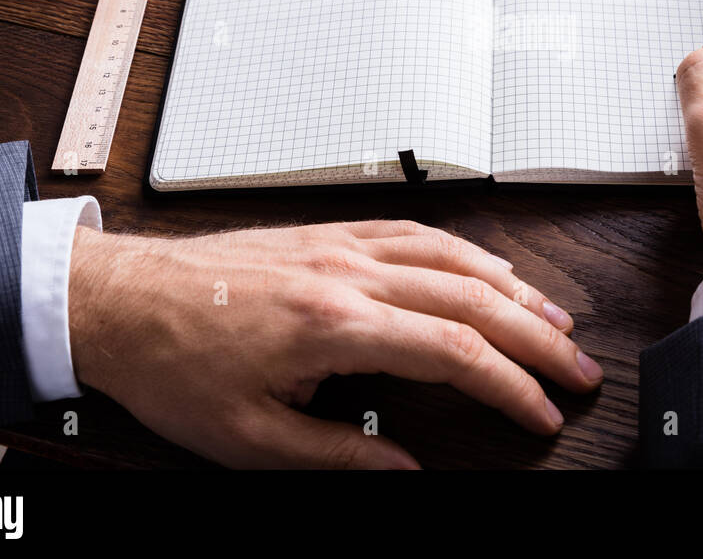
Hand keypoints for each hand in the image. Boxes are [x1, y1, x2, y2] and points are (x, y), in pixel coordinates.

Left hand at [68, 220, 602, 467]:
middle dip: (538, 336)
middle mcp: (348, 273)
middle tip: (580, 368)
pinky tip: (487, 267)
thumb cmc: (174, 365)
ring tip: (557, 320)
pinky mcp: (328, 233)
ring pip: (453, 256)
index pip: (454, 350)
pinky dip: (465, 251)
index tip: (544, 412)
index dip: (511, 385)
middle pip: (472, 296)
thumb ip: (336, 456)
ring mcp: (341, 245)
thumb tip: (406, 470)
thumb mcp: (248, 440)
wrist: (121, 300)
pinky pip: (416, 231)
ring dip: (515, 287)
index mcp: (333, 325)